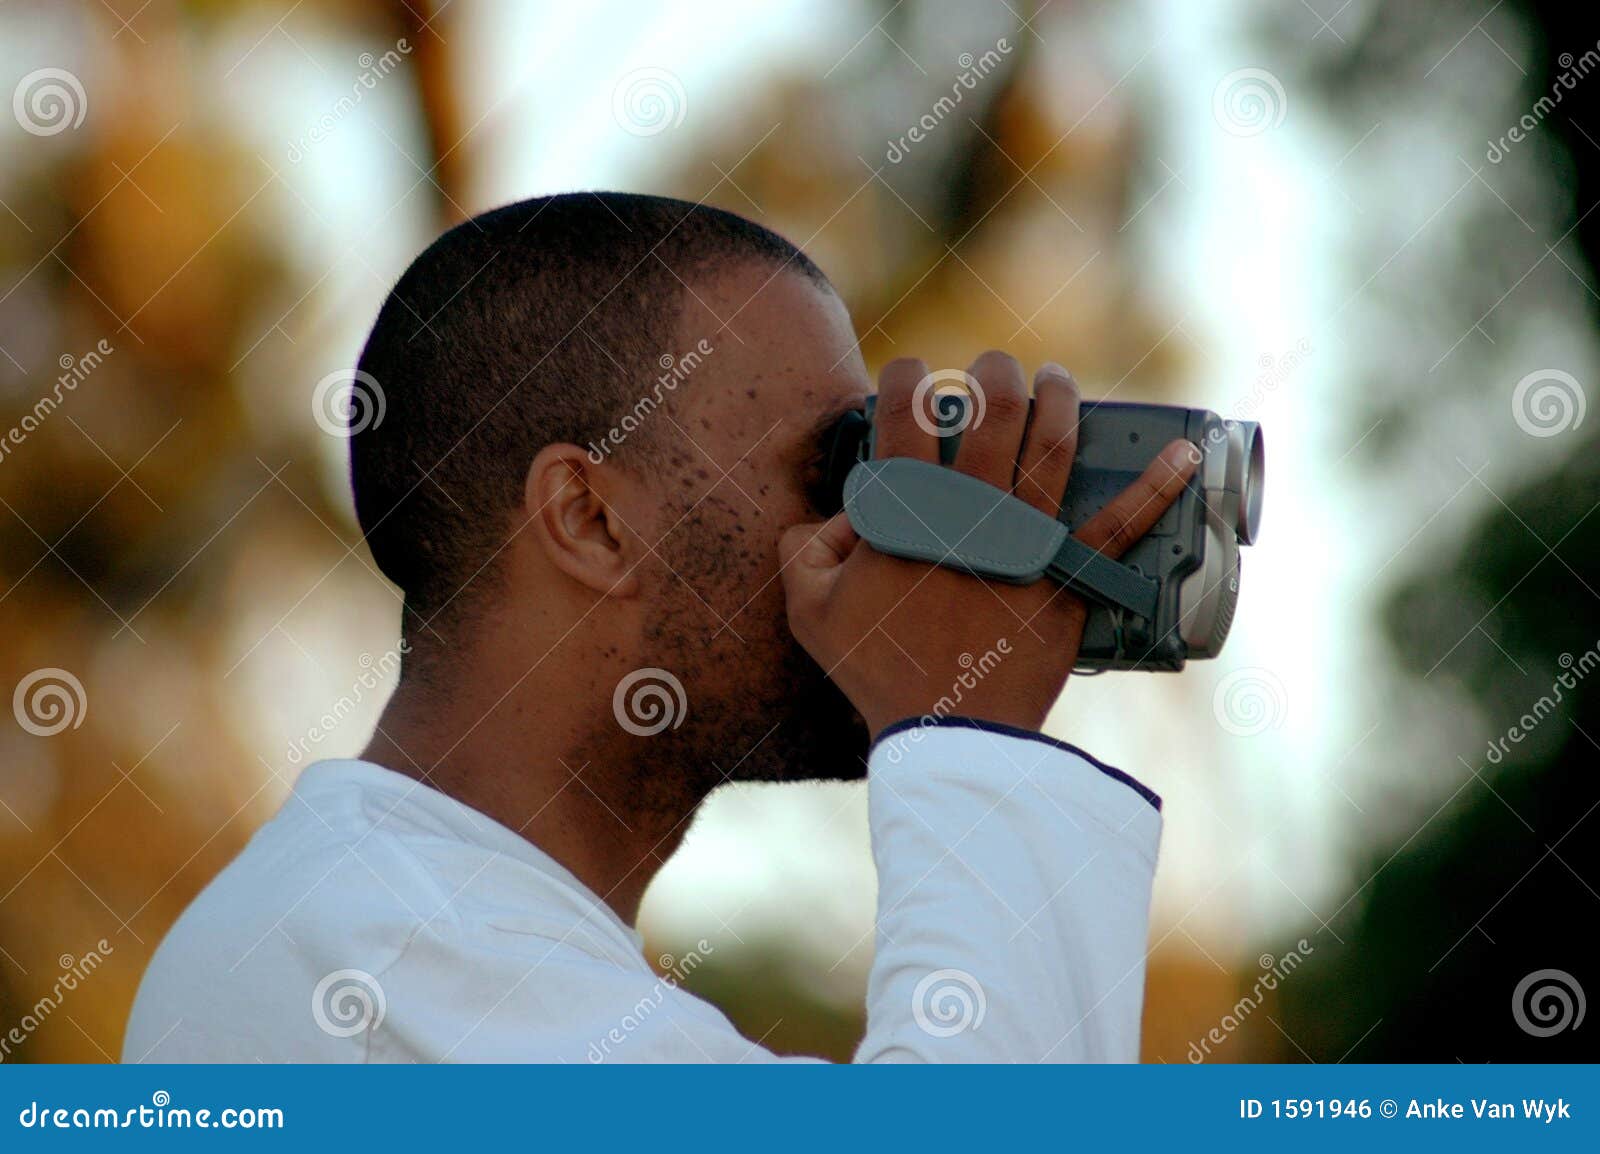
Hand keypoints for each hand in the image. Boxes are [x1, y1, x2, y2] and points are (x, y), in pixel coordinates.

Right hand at [780, 351, 1195, 738]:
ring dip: (1057, 398)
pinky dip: (1156, 485)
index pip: (903, 415)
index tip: (910, 373)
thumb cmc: (875, 670)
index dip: (906, 378)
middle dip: (993, 373)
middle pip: (991, 411)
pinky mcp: (1068, 578)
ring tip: (1055, 380)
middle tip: (993, 368)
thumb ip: (805, 547)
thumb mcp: (810, 609)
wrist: (944, 734)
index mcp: (905, 511)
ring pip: (1052, 445)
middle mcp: (970, 511)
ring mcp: (1024, 541)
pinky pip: (1120, 524)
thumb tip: (835, 515)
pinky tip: (1184, 452)